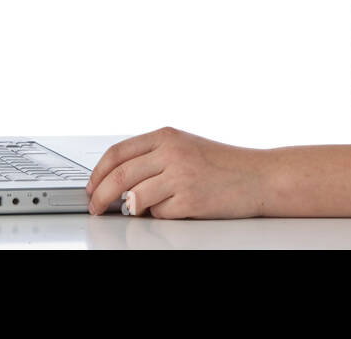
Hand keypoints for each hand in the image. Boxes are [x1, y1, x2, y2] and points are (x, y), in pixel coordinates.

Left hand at [84, 126, 268, 218]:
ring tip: (143, 208)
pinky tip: (177, 207)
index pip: (118, 152)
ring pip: (135, 197)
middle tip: (96, 208)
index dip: (98, 173)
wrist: (259, 176)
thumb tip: (117, 180)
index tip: (91, 187)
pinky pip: (159, 214)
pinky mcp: (189, 200)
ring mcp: (180, 176)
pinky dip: (161, 214)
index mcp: (167, 136)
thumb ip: (154, 157)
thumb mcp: (186, 147)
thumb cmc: (224, 164)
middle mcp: (172, 152)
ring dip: (131, 208)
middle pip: (119, 176)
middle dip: (100, 196)